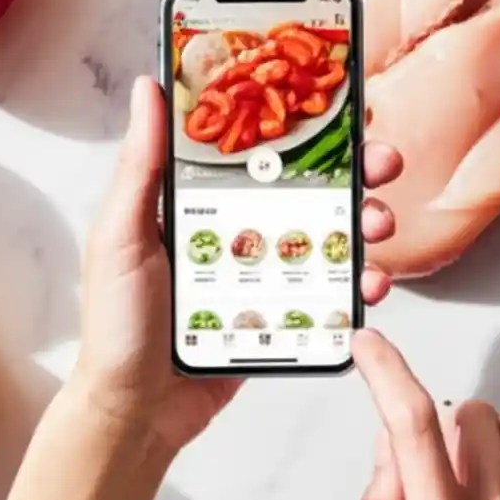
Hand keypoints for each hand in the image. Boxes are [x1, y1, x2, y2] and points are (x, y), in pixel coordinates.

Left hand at [75, 76, 403, 452]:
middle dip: (353, 169)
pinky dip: (359, 283)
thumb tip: (149, 87)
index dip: (300, 124)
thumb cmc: (117, 323)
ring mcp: (263, 273)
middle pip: (307, 186)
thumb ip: (141, 166)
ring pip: (328, 234)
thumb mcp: (122, 235)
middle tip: (381, 161)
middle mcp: (236, 230)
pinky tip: (372, 281)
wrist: (136, 411)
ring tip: (380, 222)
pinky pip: (329, 291)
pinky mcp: (282, 316)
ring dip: (366, 221)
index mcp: (198, 201)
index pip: (257, 149)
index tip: (340, 104)